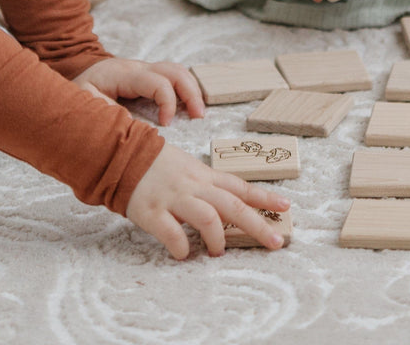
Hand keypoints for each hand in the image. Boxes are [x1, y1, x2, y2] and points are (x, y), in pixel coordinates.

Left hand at [73, 57, 205, 125]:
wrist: (77, 72)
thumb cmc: (81, 89)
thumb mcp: (84, 100)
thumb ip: (105, 111)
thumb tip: (131, 124)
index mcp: (124, 74)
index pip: (156, 81)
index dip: (166, 102)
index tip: (165, 124)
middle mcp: (139, 68)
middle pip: (175, 71)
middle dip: (190, 93)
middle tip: (197, 117)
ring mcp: (146, 70)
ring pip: (179, 71)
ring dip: (193, 90)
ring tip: (199, 113)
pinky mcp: (150, 77)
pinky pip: (174, 77)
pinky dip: (186, 90)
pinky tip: (190, 107)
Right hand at [125, 142, 290, 257]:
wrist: (122, 155)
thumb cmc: (157, 165)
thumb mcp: (188, 168)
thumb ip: (208, 186)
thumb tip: (231, 206)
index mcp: (204, 176)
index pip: (240, 186)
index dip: (264, 197)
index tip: (287, 206)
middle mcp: (193, 186)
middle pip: (232, 205)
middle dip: (257, 225)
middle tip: (275, 242)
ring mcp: (173, 198)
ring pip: (208, 217)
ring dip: (218, 239)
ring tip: (218, 252)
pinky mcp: (152, 212)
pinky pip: (172, 233)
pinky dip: (181, 247)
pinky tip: (183, 254)